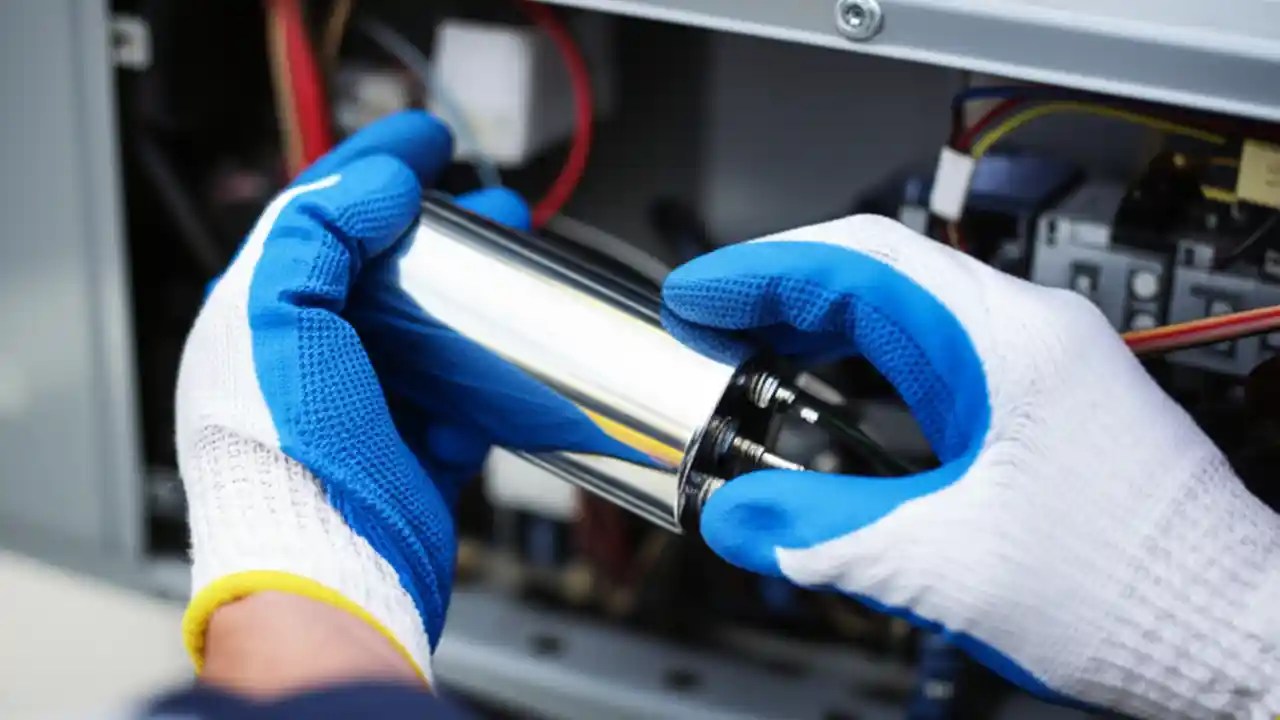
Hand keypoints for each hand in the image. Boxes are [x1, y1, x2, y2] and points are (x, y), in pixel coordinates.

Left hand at [176, 111, 528, 684]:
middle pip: (381, 270)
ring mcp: (361, 407)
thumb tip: (370, 183)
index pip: (317, 216)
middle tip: (486, 207)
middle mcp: (307, 360)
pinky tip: (496, 376)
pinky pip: (455, 399)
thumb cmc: (287, 462)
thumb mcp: (279, 320)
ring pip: (424, 330)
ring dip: (468, 301)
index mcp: (259, 319)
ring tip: (513, 270)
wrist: (331, 573)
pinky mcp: (408, 451)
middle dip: (437, 231)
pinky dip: (478, 385)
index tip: (424, 139)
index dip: (371, 166)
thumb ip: (314, 234)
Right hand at [662, 215, 1279, 718]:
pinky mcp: (1040, 403)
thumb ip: (824, 536)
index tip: (697, 292)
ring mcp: (1039, 365)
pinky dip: (863, 368)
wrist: (1229, 635)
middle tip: (705, 325)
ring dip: (820, 329)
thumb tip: (741, 521)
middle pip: (878, 276)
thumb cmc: (1133, 592)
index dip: (762, 272)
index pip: (861, 265)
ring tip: (746, 354)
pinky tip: (827, 396)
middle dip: (780, 295)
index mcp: (1010, 344)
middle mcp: (1030, 335)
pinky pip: (931, 357)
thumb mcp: (947, 568)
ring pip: (904, 314)